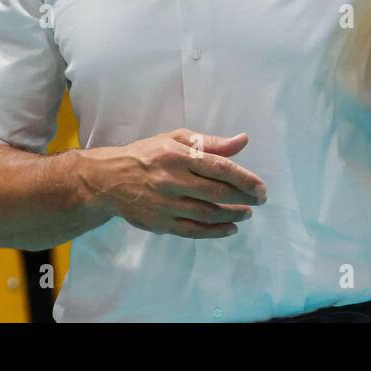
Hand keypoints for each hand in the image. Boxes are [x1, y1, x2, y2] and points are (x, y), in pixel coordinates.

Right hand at [83, 128, 267, 239]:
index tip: (260, 187)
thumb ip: (210, 143)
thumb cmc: (148, 154)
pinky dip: (215, 231)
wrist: (109, 179)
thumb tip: (242, 140)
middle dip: (243, 198)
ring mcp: (166, 204)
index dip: (244, 178)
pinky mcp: (160, 223)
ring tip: (246, 213)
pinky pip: (193, 230)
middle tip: (260, 200)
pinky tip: (230, 228)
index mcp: (177, 155)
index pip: (218, 167)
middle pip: (216, 192)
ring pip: (207, 214)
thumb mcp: (176, 139)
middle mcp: (172, 180)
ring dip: (232, 215)